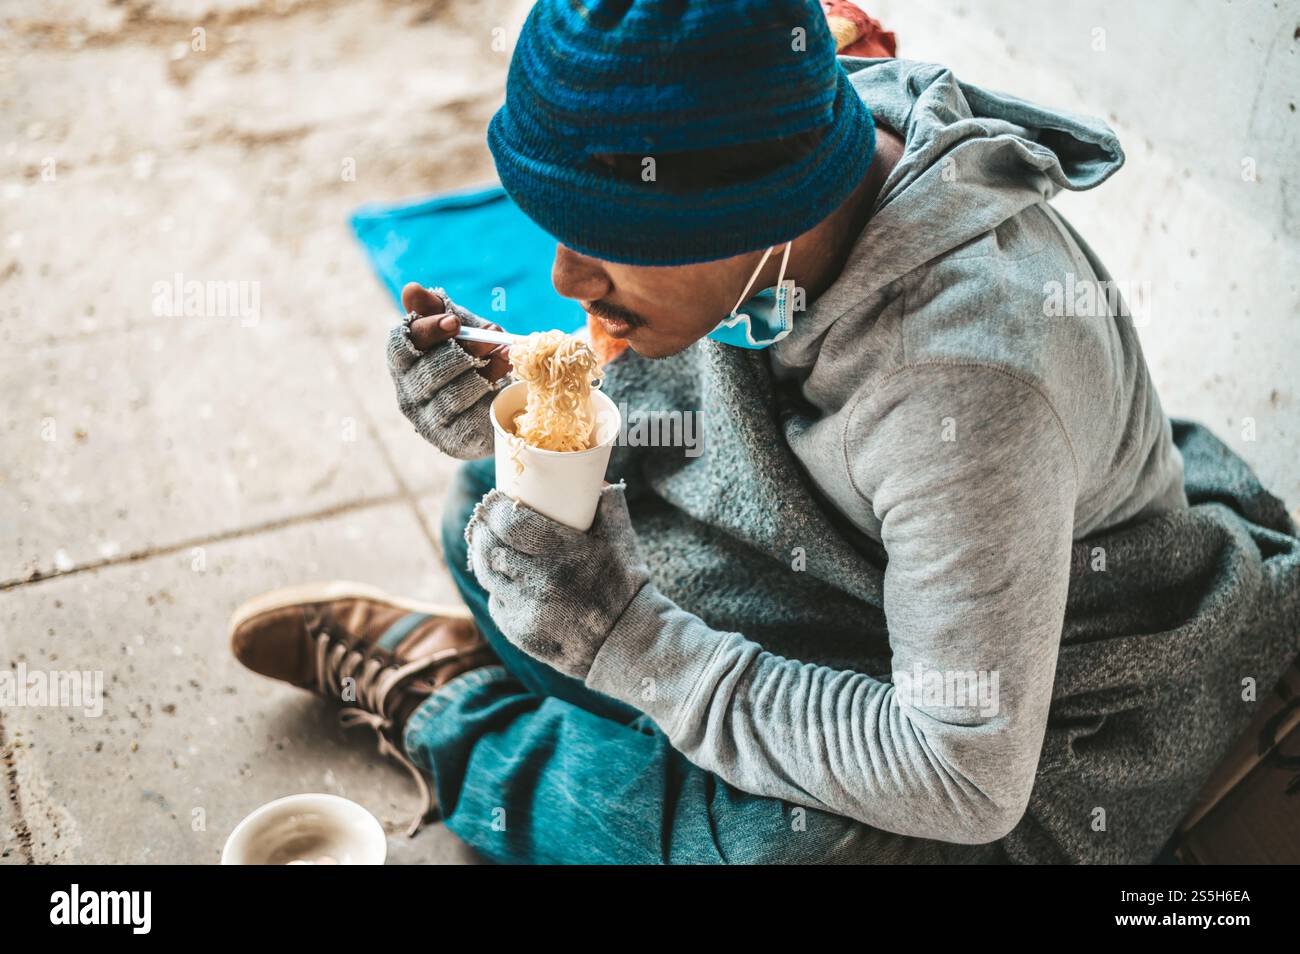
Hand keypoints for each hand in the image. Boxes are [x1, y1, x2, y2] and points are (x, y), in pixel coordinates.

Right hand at [387, 284, 511, 459]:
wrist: (498, 402)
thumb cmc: (472, 358)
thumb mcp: (459, 330)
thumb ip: (437, 310)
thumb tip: (411, 289)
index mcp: (403, 363)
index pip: (400, 345)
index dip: (427, 331)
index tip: (455, 322)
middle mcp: (407, 394)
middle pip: (429, 371)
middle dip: (465, 351)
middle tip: (493, 338)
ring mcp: (427, 421)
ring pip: (451, 396)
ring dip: (483, 373)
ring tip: (507, 357)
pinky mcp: (451, 441)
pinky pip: (469, 418)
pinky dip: (489, 397)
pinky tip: (503, 384)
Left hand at [464, 483, 650, 679]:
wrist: (627, 641)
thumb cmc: (624, 583)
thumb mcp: (621, 537)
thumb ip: (608, 501)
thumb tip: (594, 474)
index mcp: (566, 553)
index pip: (512, 523)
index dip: (496, 508)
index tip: (494, 499)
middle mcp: (543, 583)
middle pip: (492, 547)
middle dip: (483, 529)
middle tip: (484, 519)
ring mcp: (528, 610)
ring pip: (488, 574)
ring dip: (483, 555)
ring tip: (487, 543)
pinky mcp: (519, 633)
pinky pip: (496, 601)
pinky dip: (498, 588)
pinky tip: (506, 578)